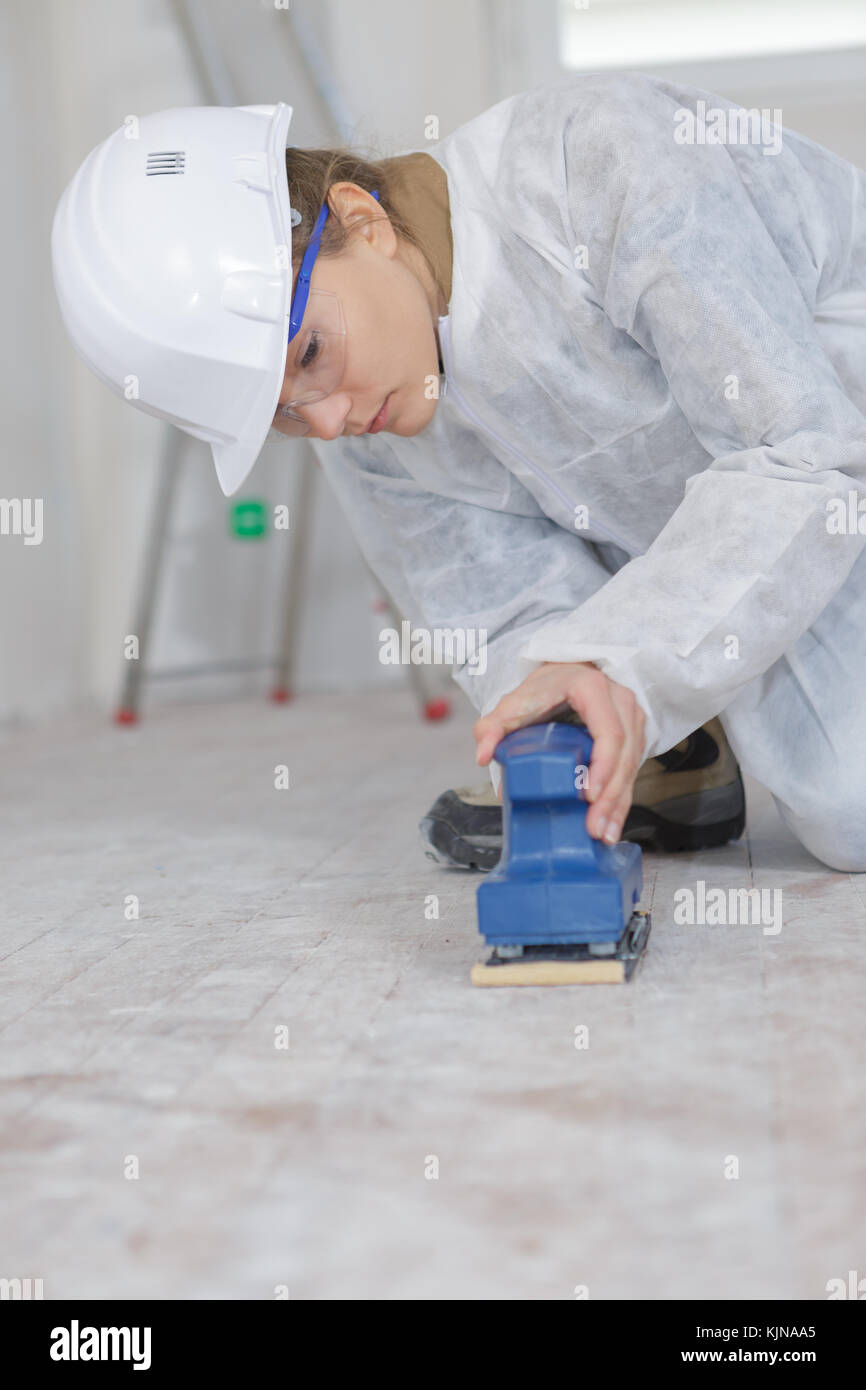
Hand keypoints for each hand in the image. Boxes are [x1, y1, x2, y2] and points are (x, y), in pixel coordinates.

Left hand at [473, 661, 646, 843]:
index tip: (590, 795)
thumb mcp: (514, 702)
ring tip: (604, 833)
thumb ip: (493, 726)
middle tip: (594, 827)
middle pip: (624, 754)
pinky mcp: (634, 734)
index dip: (603, 766)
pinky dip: (622, 797)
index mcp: (592, 688)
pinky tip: (612, 822)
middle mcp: (620, 700)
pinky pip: (632, 768)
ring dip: (619, 803)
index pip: (608, 731)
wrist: (567, 671)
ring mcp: (632, 718)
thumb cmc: (544, 687)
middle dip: (611, 796)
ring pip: (632, 764)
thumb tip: (483, 755)